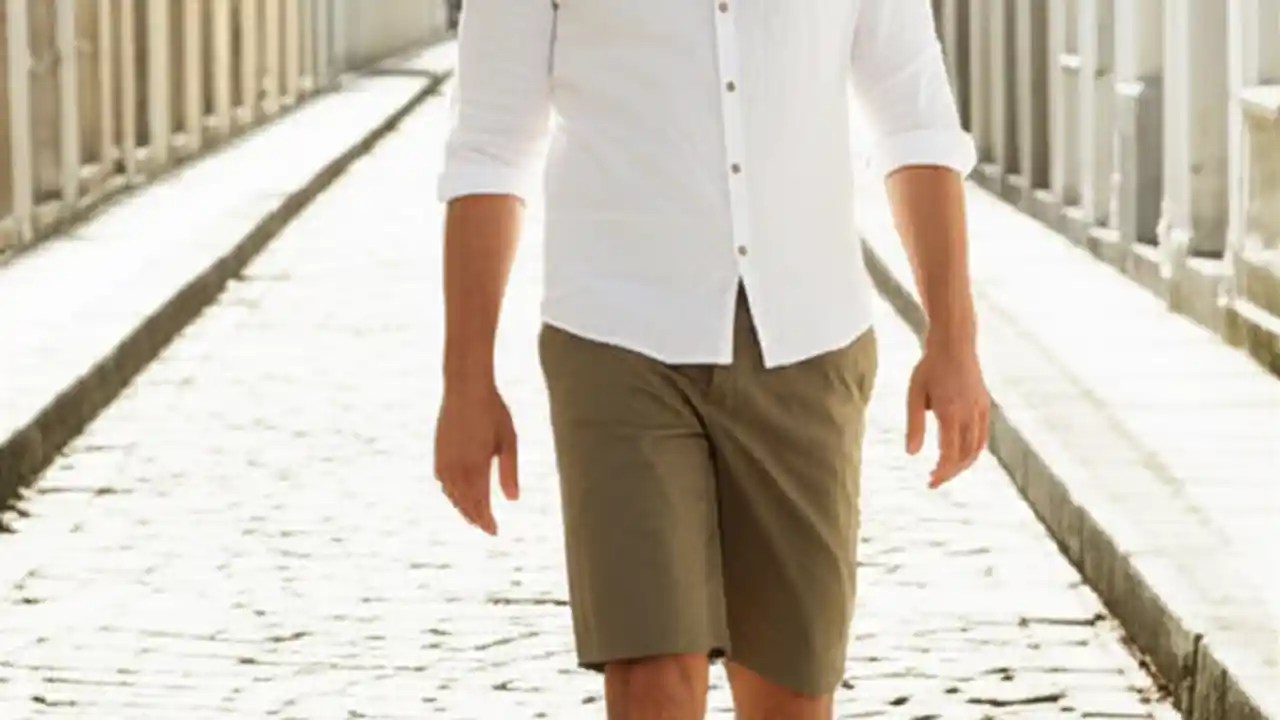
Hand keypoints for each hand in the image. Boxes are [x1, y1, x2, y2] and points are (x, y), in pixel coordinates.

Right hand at [434, 382, 518, 534]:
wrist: (465, 388)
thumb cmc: (493, 412)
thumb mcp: (509, 441)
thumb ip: (509, 472)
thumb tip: (513, 500)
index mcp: (476, 466)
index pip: (480, 503)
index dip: (487, 520)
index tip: (495, 532)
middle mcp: (457, 467)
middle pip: (464, 503)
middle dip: (476, 518)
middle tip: (487, 529)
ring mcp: (444, 460)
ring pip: (452, 494)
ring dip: (462, 508)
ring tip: (474, 517)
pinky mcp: (438, 453)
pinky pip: (443, 482)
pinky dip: (451, 493)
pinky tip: (458, 496)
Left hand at [905, 339, 989, 487]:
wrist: (954, 344)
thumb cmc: (929, 367)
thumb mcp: (914, 395)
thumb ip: (914, 425)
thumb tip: (911, 454)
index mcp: (951, 413)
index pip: (950, 454)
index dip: (942, 472)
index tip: (930, 481)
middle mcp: (970, 414)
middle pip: (965, 455)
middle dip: (951, 472)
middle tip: (934, 481)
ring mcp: (981, 409)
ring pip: (977, 448)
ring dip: (963, 464)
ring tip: (946, 470)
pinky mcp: (985, 405)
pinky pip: (982, 435)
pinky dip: (973, 450)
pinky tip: (960, 454)